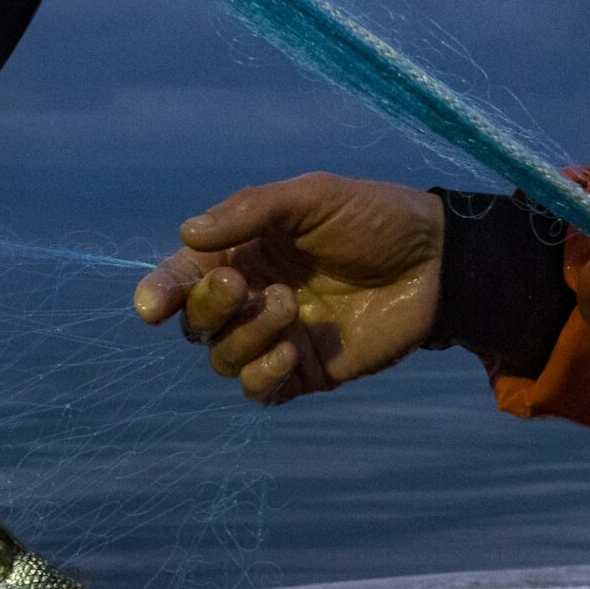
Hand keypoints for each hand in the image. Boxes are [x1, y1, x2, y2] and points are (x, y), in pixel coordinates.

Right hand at [133, 174, 441, 403]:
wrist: (436, 260)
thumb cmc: (372, 217)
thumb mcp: (311, 198)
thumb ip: (250, 212)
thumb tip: (188, 234)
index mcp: (241, 253)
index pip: (182, 280)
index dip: (161, 293)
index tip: (153, 305)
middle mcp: (249, 298)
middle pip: (196, 324)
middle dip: (208, 309)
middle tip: (243, 286)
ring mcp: (275, 338)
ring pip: (224, 359)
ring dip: (244, 337)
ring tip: (287, 307)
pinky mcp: (304, 371)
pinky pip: (259, 390)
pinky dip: (263, 375)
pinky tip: (290, 350)